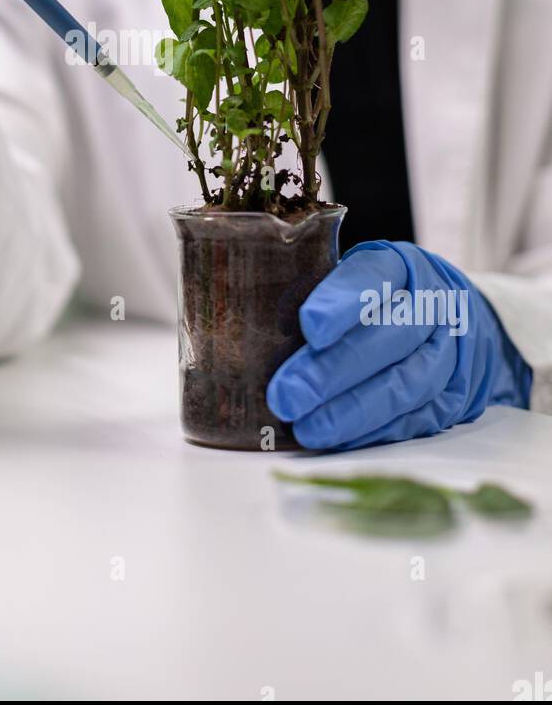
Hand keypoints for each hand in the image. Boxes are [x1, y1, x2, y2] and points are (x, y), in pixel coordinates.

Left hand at [267, 240, 531, 450]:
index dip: (341, 304)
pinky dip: (371, 432)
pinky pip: (413, 419)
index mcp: (401, 266)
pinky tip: (336, 438)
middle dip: (333, 371)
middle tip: (286, 394)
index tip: (309, 327)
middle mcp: (432, 306)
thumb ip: (316, 286)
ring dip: (351, 412)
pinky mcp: (450, 397)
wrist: (456, 317)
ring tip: (306, 427)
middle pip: (387, 338)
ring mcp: (448, 354)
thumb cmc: (383, 295)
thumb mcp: (356, 274)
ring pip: (403, 385)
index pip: (372, 279)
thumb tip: (249, 317)